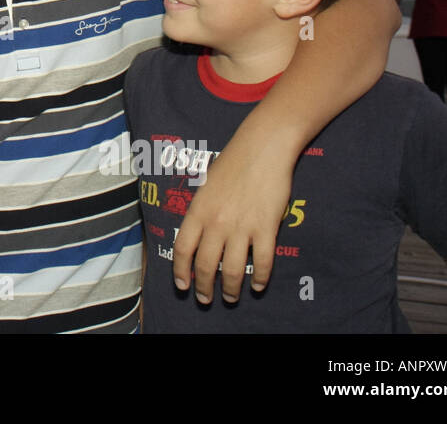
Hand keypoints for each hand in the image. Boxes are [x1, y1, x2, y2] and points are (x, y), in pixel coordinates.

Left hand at [173, 129, 293, 303]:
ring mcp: (242, 227)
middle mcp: (216, 223)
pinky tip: (259, 285)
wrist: (262, 148)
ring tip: (230, 297)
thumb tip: (197, 235)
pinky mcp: (266, 228)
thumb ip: (201, 212)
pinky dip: (261, 278)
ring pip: (232, 270)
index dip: (180, 272)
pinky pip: (262, 262)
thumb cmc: (232, 163)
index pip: (182, 249)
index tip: (182, 286)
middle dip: (204, 287)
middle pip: (205, 265)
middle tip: (206, 298)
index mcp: (198, 211)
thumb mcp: (205, 187)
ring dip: (230, 289)